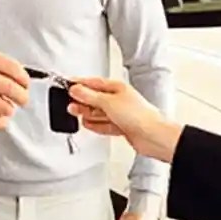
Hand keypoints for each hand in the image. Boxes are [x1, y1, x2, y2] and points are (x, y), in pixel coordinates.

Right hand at [0, 44, 28, 129]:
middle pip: (11, 88)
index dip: (25, 79)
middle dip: (22, 97)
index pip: (13, 68)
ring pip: (2, 106)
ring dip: (10, 110)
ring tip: (7, 108)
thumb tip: (19, 77)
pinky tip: (0, 120)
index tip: (26, 85)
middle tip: (22, 100)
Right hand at [67, 77, 182, 162]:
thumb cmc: (139, 115)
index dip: (80, 83)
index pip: (94, 82)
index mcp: (117, 88)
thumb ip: (90, 96)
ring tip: (76, 113)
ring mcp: (121, 114)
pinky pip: (104, 124)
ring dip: (87, 113)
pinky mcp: (122, 127)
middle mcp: (119, 100)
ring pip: (98, 112)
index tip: (67, 84)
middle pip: (95, 98)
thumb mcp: (108, 102)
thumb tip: (76, 89)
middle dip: (82, 100)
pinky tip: (88, 124)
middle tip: (69, 103)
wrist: (153, 136)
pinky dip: (95, 125)